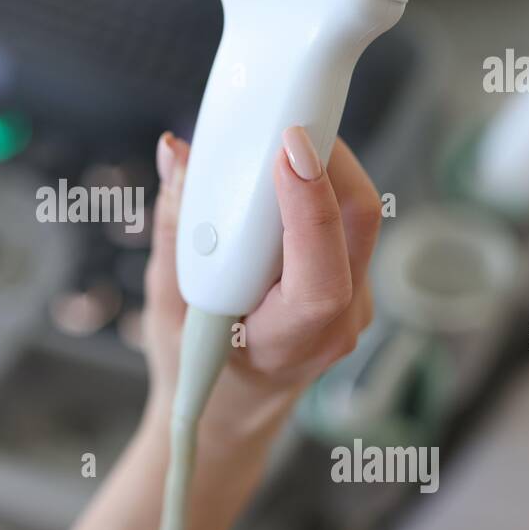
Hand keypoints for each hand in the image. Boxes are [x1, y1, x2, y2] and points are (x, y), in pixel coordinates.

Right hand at [141, 128, 381, 452]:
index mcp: (288, 345)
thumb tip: (178, 154)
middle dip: (325, 159)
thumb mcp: (168, 305)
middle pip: (356, 224)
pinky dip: (321, 184)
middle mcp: (337, 325)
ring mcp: (355, 303)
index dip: (310, 209)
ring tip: (278, 138)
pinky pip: (350, 220)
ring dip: (325, 165)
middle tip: (281, 119)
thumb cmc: (199, 367)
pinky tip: (284, 171)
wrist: (233, 410)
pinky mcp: (354, 279)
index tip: (287, 151)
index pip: (319, 276)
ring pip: (360, 215)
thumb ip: (176, 227)